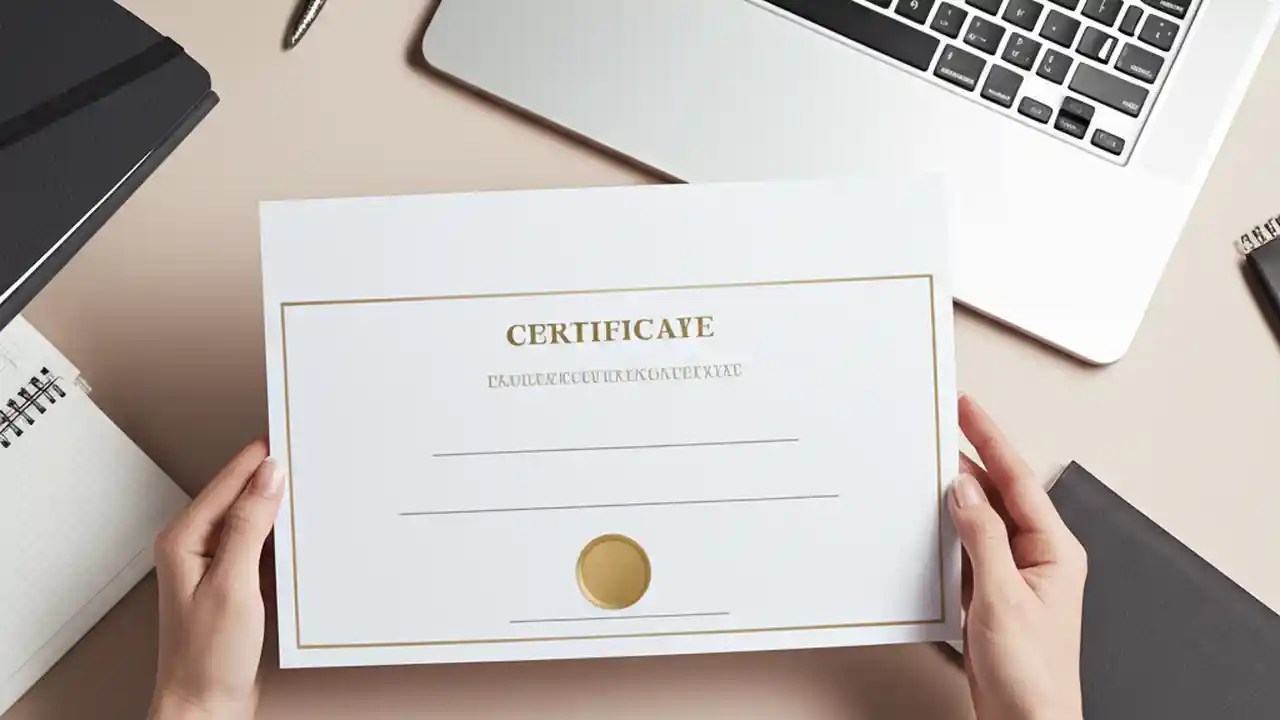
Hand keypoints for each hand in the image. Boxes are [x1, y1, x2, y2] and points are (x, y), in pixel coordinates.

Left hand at [149, 440, 283, 719]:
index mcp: (184, 539)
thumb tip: (267, 477)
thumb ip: (249, 526)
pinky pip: (259, 542)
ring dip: (280, 503)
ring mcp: (213, 563)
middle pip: (239, 493)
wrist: (204, 706)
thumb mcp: (233, 584)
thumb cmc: (207, 657)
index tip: (292, 431)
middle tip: (311, 451)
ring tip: (313, 484)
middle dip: (274, 474)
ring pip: (252, 516)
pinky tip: (301, 531)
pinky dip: (281, 533)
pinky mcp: (231, 580)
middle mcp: (194, 546)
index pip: (229, 479)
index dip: (262, 455)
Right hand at [950, 395, 1086, 719]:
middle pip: (1000, 493)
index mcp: (1055, 550)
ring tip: (928, 467)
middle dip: (971, 459)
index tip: (967, 407)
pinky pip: (967, 549)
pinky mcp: (992, 595)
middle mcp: (1038, 558)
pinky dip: (947, 533)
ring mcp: (1014, 576)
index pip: (1018, 478)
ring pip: (980, 520)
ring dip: (955, 497)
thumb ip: (982, 536)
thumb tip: (965, 489)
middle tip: (941, 426)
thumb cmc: (1032, 674)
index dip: (990, 437)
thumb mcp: (1002, 595)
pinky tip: (929, 522)